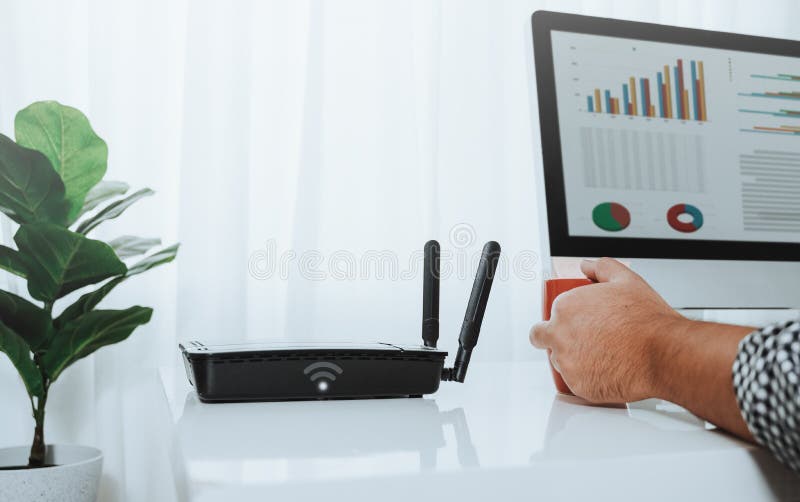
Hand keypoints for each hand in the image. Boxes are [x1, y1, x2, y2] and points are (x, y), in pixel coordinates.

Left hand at [530, 258, 688, 402]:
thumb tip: (587, 266)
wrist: (663, 353)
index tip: (579, 323)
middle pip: (544, 339)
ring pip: (559, 362)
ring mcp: (567, 362)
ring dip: (573, 359)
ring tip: (602, 355)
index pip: (549, 316)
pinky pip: (575, 383)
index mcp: (565, 307)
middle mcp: (560, 335)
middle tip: (581, 342)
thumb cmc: (646, 320)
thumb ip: (601, 268)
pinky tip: (607, 369)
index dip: (565, 320)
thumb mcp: (625, 280)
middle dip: (556, 340)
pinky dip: (587, 378)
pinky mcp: (577, 386)